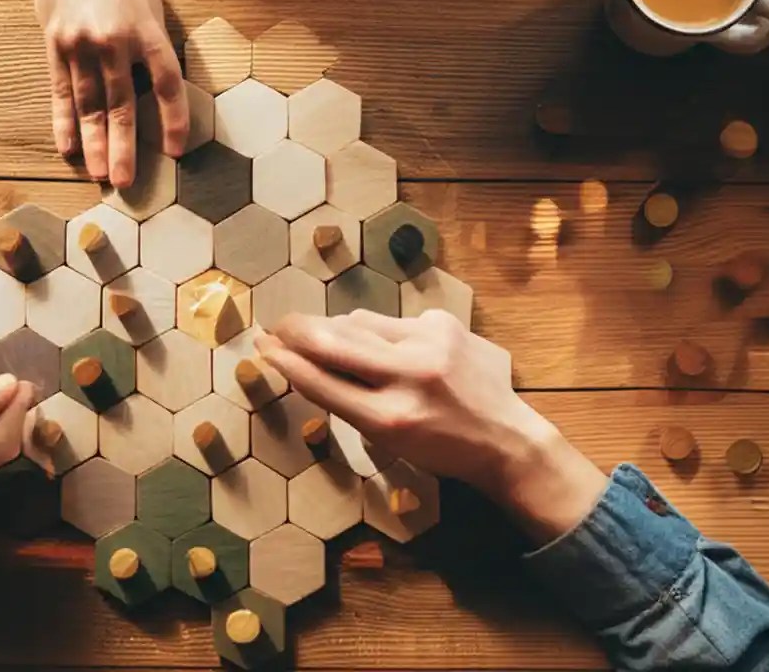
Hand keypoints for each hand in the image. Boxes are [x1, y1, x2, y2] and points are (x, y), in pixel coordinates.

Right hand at [29, 0, 188, 187]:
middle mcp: (114, 41)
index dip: (173, 120)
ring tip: (100, 174)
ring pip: (89, 105)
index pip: (167, 84)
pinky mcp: (55, 45)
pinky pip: (61, 92)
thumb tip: (160, 95)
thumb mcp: (150, 6)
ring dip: (94, 144)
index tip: (175, 151)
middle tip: (125, 182)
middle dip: (124, 147)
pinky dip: (64, 122)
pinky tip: (68, 148)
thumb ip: (155, 48)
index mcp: (147, 30)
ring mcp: (81, 45)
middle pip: (122, 104)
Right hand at [256, 310, 606, 541]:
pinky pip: (392, 320)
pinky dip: (379, 332)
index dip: (286, 363)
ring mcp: (430, 344)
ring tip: (318, 334)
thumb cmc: (438, 447)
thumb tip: (305, 358)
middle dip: (297, 331)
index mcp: (389, 418)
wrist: (504, 437)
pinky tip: (389, 349)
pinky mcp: (444, 323)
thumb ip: (348, 399)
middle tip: (274, 327)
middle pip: (334, 341)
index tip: (263, 349)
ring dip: (335, 328)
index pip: (322, 383)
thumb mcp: (387, 439)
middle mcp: (409, 377)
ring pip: (360, 321)